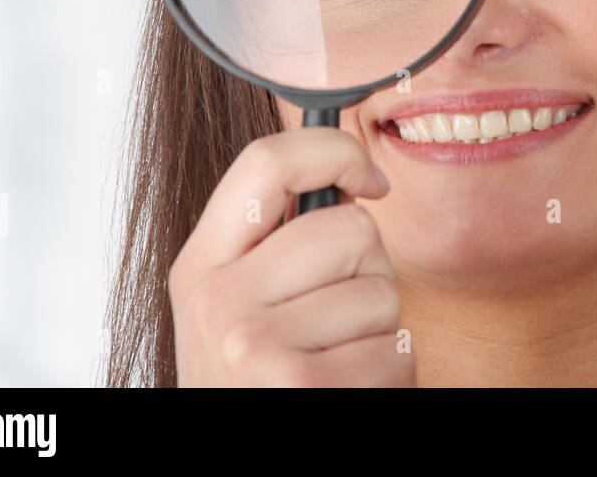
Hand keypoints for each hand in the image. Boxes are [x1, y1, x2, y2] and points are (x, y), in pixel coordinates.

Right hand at [169, 126, 412, 385]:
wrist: (244, 460)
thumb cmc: (263, 382)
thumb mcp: (242, 306)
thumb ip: (276, 243)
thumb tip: (352, 174)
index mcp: (200, 267)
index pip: (266, 162)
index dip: (334, 150)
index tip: (370, 178)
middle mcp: (217, 302)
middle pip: (348, 227)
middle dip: (367, 270)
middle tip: (337, 319)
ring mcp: (255, 347)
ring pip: (382, 289)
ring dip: (380, 329)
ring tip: (339, 362)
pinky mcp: (301, 386)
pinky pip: (396, 346)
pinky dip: (391, 373)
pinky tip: (350, 391)